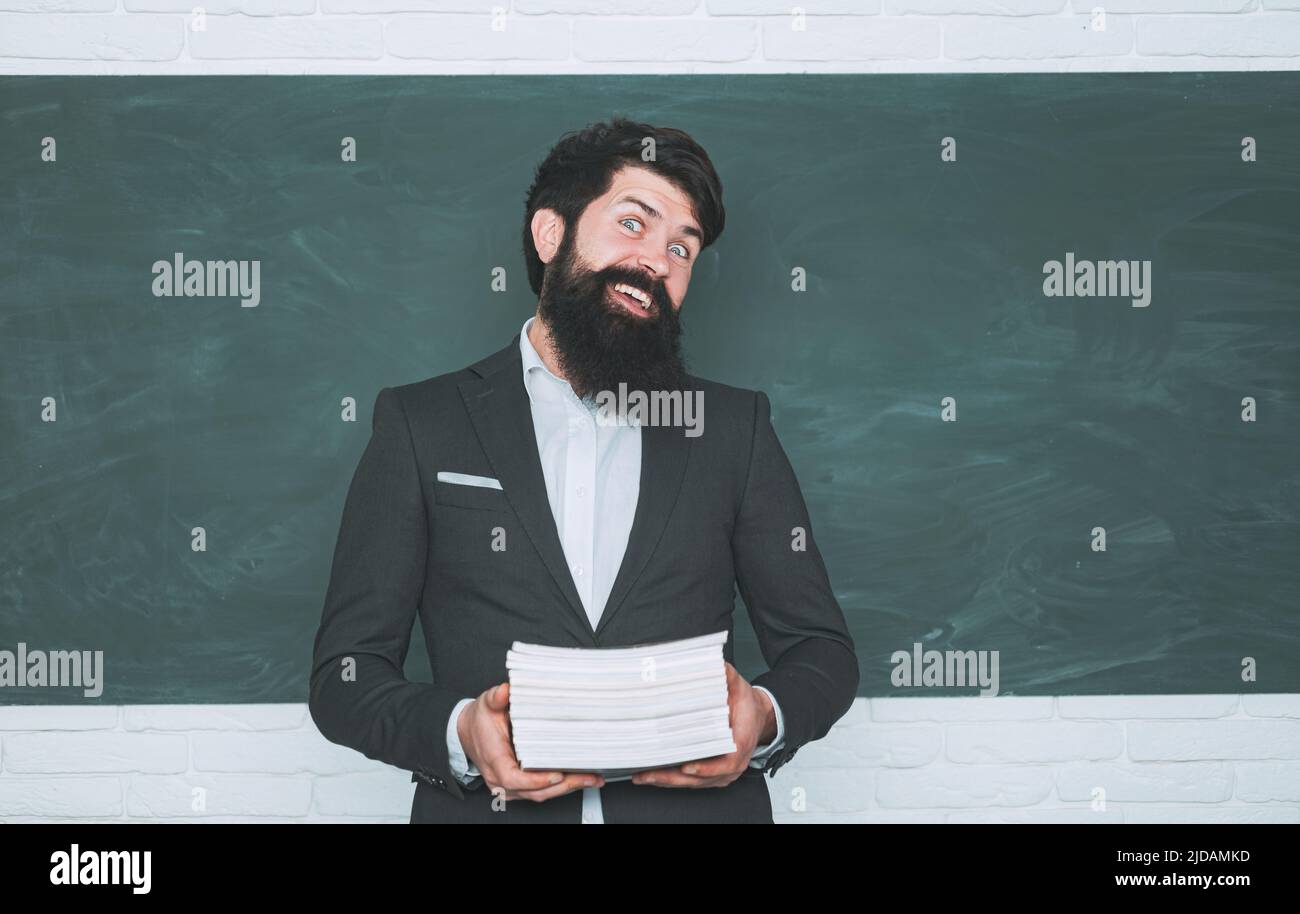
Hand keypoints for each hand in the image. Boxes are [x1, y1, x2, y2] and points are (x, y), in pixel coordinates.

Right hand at [459, 681, 604, 801]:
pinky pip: (537, 793)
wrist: (466, 732)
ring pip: (538, 795)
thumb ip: (497, 697)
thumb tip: (506, 690)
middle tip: (588, 777)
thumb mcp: (487, 703)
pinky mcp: (515, 787)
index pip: (513, 778)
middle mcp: (499, 778)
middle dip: (563, 786)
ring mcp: (506, 786)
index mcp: (493, 758)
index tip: (556, 775)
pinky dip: (558, 788)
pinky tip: (577, 780)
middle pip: (533, 792)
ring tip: (591, 779)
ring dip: (566, 789)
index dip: (535, 780)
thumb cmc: (479, 721)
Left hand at [630, 661, 774, 788]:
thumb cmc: (747, 706)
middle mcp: (733, 764)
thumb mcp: (740, 686)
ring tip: (643, 776)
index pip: (726, 763)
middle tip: (648, 773)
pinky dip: (672, 780)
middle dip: (672, 778)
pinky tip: (654, 776)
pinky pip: (692, 782)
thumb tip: (715, 664)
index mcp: (741, 743)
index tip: (686, 767)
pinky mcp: (714, 774)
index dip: (705, 768)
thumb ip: (727, 676)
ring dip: (667, 781)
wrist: (758, 718)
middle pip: (701, 778)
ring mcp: (723, 772)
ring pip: (693, 783)